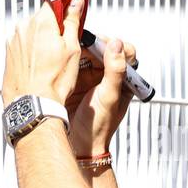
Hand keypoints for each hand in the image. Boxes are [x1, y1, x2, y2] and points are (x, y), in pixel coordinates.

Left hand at [2, 0, 83, 107]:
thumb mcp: (72, 48)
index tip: (70, 11)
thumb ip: (72, 21)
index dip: (64, 6)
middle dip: (54, 28)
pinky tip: (40, 68)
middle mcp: (23, 27)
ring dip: (42, 41)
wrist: (33, 104)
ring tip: (51, 62)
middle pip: (43, 18)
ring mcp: (14, 41)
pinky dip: (32, 53)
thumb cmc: (52, 81)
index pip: (53, 0)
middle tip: (64, 47)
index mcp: (41, 22)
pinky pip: (24, 46)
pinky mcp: (9, 53)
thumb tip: (75, 3)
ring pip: (33, 33)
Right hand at [66, 34, 137, 156]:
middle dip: (93, 43)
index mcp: (123, 80)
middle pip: (103, 49)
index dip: (114, 45)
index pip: (124, 52)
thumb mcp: (109, 97)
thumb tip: (118, 45)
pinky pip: (73, 63)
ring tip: (70, 46)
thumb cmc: (99, 128)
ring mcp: (91, 78)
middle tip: (81, 42)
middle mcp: (108, 77)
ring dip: (79, 49)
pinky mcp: (75, 81)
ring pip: (87, 54)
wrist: (79, 145)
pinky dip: (68, 57)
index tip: (101, 45)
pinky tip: (62, 57)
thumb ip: (115, 71)